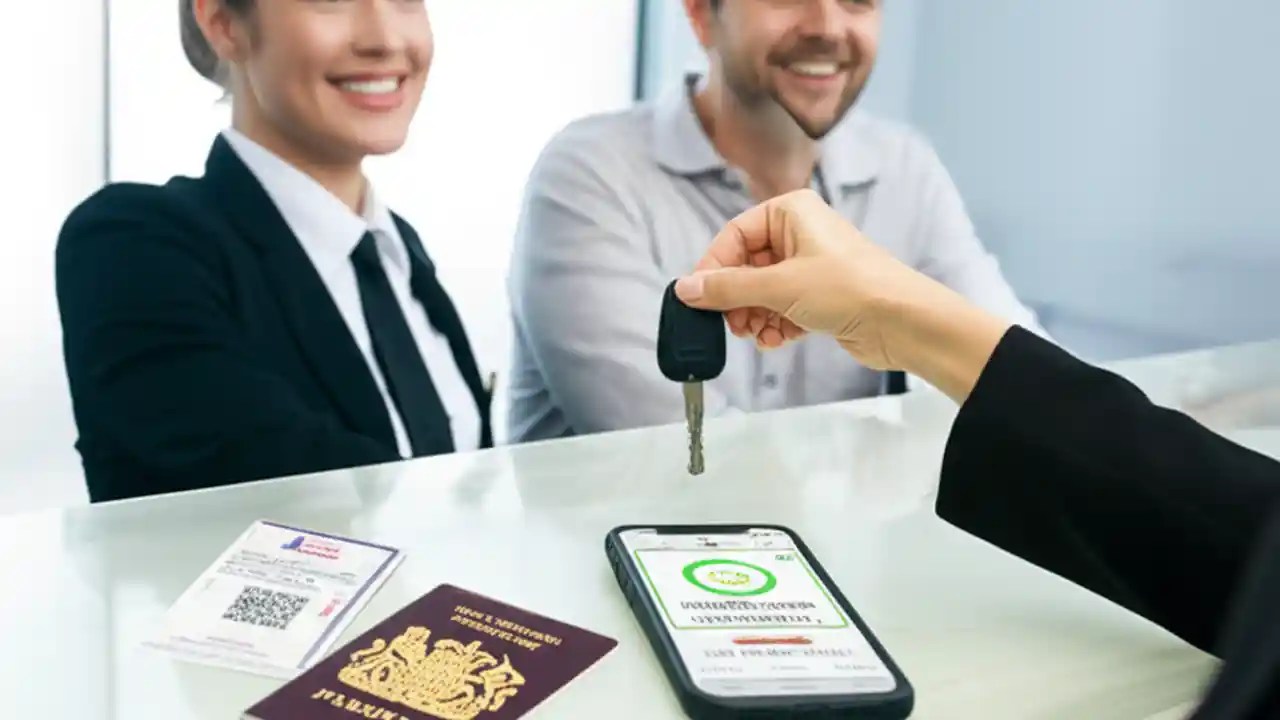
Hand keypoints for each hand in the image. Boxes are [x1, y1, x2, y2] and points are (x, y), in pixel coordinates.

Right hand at [675, 189, 1010, 401]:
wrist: (904, 322)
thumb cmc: (850, 288)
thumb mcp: (780, 286)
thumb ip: (728, 289)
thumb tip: (685, 289)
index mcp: (790, 212)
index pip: (734, 236)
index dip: (714, 268)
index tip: (699, 298)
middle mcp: (800, 234)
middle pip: (746, 266)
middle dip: (737, 299)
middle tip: (733, 324)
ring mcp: (811, 266)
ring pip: (762, 291)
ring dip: (755, 317)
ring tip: (760, 335)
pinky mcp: (820, 297)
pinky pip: (781, 308)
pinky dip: (775, 325)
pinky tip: (778, 340)